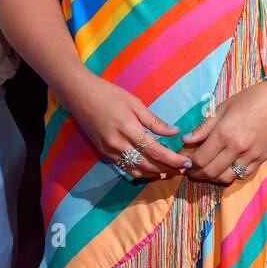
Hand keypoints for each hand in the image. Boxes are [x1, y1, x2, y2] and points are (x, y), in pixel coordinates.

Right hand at [66, 72, 191, 178]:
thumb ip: (154, 121)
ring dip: (156, 173)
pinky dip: (141, 172)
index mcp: (129, 129)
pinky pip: (126, 169)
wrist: (79, 95)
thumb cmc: (109, 93)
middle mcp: (118, 145)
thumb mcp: (134, 103)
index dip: (173, 159)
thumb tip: (175, 132)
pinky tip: (152, 169)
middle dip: (168, 169)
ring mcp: (110, 152)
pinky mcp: (105, 154)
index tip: (187, 162)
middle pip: (149, 165)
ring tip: (171, 170)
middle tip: (183, 168)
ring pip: (138, 171)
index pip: (156, 151)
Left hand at [181, 81, 266, 184]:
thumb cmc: (249, 100)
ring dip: (212, 178)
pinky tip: (224, 169)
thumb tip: (186, 140)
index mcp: (224, 133)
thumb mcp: (222, 108)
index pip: (200, 158)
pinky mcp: (261, 160)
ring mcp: (250, 156)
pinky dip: (230, 176)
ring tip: (206, 172)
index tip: (185, 160)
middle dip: (197, 173)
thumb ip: (204, 127)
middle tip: (191, 170)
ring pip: (226, 178)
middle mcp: (236, 148)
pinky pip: (242, 176)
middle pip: (211, 171)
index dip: (190, 163)